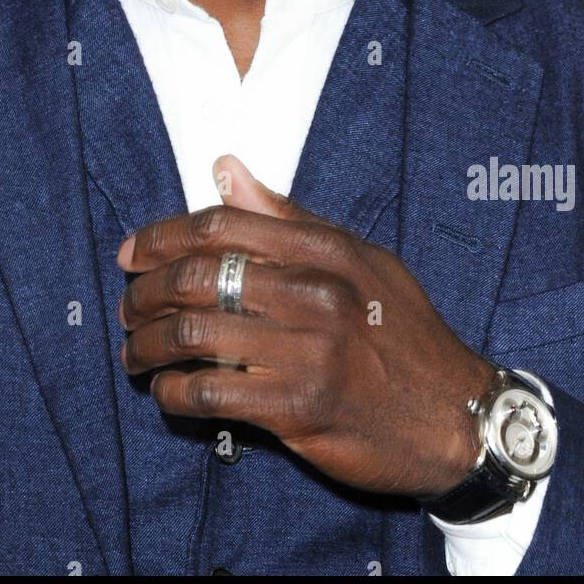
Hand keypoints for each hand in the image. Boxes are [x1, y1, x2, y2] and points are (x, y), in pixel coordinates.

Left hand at [116, 154, 495, 497]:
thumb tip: (224, 166)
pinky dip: (172, 393)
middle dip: (143, 292)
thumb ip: (287, 217)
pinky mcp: (298, 410)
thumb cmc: (402, 331)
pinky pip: (208, 394)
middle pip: (195, 278)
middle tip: (127, 308)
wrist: (457, 416)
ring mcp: (306, 352)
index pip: (220, 225)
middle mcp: (314, 292)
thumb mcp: (360, 259)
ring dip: (145, 345)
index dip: (161, 235)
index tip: (130, 252)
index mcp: (325, 249)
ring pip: (191, 336)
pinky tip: (167, 393)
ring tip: (134, 353)